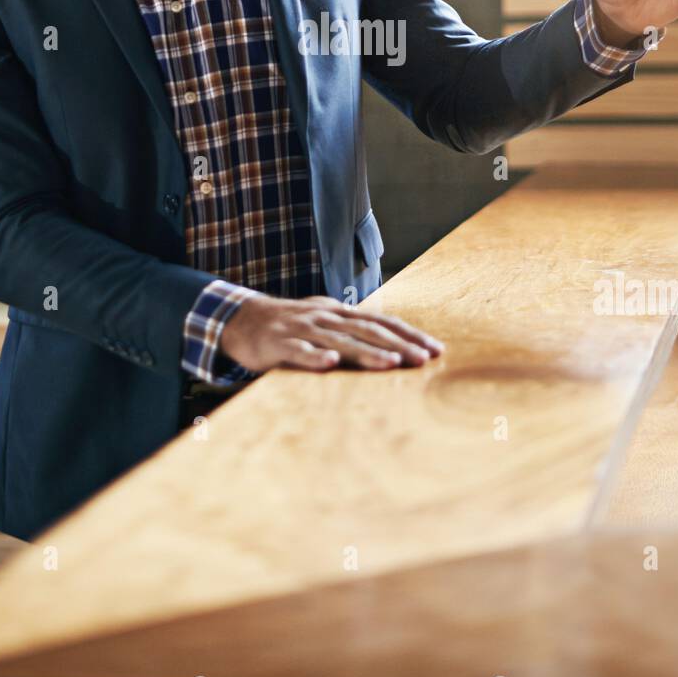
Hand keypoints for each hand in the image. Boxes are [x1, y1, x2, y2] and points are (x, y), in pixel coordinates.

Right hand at [218, 291, 444, 373]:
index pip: (381, 321)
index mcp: (340, 312)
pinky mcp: (279, 342)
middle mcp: (325, 316)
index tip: (436, 349)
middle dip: (398, 344)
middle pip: (368, 329)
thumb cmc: (291, 326)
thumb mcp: (324, 323)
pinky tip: (330, 364)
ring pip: (339, 340)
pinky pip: (299, 351)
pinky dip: (315, 357)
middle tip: (424, 359)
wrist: (241, 318)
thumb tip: (392, 348)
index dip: (409, 334)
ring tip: (390, 363)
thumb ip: (351, 333)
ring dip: (366, 352)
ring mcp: (302, 327)